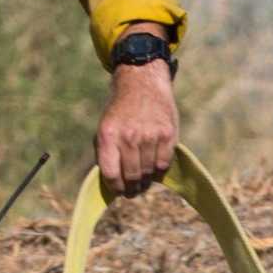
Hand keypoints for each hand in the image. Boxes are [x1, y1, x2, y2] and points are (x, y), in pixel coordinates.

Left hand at [95, 57, 177, 198]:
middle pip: (131, 176)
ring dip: (146, 181)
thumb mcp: (105, 126)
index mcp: (108, 135)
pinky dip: (159, 170)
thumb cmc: (120, 109)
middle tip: (133, 191)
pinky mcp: (167, 134)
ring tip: (143, 181)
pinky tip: (155, 168)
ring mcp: (149, 135)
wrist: (142, 82)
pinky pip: (164, 164)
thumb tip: (112, 180)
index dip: (115, 187)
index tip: (119, 190)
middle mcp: (129, 136)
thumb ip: (107, 151)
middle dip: (131, 188)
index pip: (110, 173)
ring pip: (148, 172)